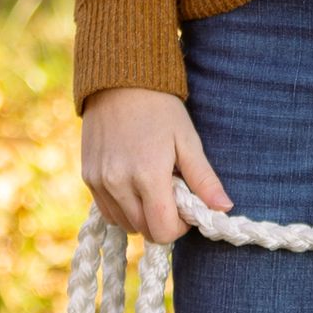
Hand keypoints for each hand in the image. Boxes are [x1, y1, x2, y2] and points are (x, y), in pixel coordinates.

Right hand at [80, 87, 232, 244]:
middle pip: (144, 230)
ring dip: (142, 216)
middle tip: (172, 193)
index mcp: (148, 175)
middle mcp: (119, 184)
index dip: (180, 227)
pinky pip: (107, 211)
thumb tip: (224, 208)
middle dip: (162, 220)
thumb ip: (204, 179)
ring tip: (153, 187)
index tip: (187, 207)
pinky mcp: (87, 177)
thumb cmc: (161, 108)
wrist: (120, 81)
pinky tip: (134, 185)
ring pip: (124, 224)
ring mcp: (99, 182)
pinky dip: (123, 208)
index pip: (163, 230)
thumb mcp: (188, 140)